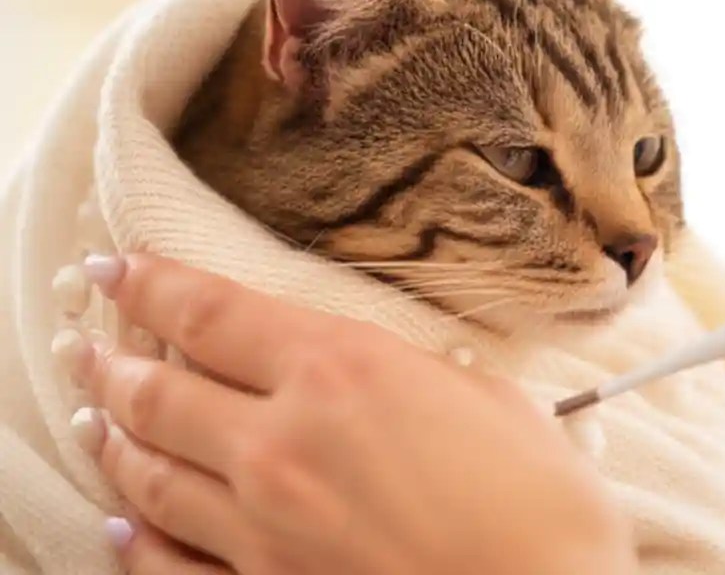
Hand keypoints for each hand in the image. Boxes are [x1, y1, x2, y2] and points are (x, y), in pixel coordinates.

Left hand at [74, 254, 634, 573]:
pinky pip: (167, 567)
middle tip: (92, 345)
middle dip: (115, 363)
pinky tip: (121, 523)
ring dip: (114, 440)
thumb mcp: (493, 405)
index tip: (116, 267)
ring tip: (96, 417)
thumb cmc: (545, 509)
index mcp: (343, 372)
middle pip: (160, 393)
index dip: (149, 282)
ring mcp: (265, 529)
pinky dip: (134, 540)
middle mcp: (283, 443)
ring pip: (151, 476)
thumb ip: (423, 383)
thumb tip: (404, 383)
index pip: (210, 313)